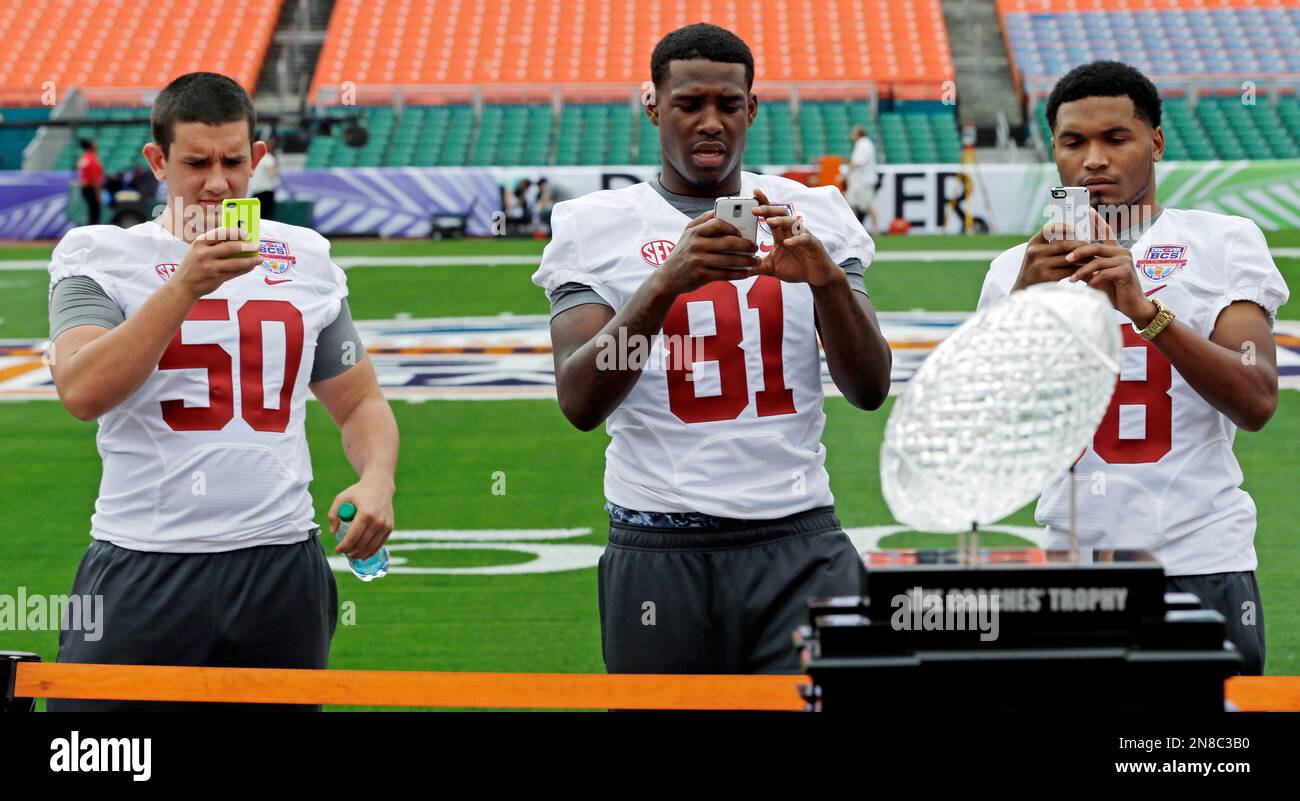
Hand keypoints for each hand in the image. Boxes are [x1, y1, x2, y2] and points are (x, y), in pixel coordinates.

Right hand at [175, 226, 262, 298]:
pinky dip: (245, 269)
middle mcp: (204, 254)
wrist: (183, 285)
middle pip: (230, 247)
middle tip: (257, 245)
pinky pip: (235, 272)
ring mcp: (210, 267)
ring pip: (236, 262)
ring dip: (250, 260)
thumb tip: (237, 239)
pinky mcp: (216, 278)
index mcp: (199, 243)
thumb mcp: (197, 250)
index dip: (235, 232)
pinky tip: (251, 266)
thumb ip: (213, 244)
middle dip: (246, 246)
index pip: (220, 233)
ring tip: (259, 258)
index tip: (246, 233)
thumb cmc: (193, 265)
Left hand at [328, 475, 395, 560]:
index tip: (337, 550)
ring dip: (361, 554)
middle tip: (343, 553)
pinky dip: (371, 551)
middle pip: (362, 543)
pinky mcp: (390, 527)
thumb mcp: (341, 498)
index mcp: (365, 513)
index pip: (353, 536)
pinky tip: (364, 555)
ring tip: (352, 556)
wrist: (380, 486)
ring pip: (371, 546)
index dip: (344, 546)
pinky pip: (380, 544)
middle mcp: (377, 520)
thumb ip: (333, 514)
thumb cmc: (358, 492)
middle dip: (351, 551)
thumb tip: (334, 532)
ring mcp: (385, 525)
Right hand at [656, 209, 760, 296]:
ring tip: (755, 261)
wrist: (667, 277)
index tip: (742, 232)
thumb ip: (703, 220)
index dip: (733, 227)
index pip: (718, 223)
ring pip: (729, 260)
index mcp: (694, 232)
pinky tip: (746, 273)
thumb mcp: (687, 233)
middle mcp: (696, 245)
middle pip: (728, 242)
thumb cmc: (682, 253)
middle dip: (745, 245)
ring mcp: (699, 261)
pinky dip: (738, 274)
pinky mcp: (702, 276)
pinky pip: (725, 274)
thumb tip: (719, 209)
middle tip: (754, 247)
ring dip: (746, 261)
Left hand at [750, 188, 839, 285]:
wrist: (817, 276)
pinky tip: (788, 242)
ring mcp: (803, 237)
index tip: (753, 193)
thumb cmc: (796, 268)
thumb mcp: (772, 268)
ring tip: (769, 221)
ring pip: (793, 223)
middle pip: (780, 214)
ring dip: (781, 221)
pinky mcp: (814, 246)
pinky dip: (797, 240)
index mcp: (781, 234)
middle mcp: (792, 231)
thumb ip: (757, 266)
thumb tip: (740, 269)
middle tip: (754, 208)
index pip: (771, 215)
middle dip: (767, 209)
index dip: (763, 203)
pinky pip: (805, 239)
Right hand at [1012, 218, 1091, 290]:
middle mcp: (1035, 252)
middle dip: (1080, 245)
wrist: (1023, 289)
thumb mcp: (1036, 253)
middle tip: (1092, 246)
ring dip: (1083, 258)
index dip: (1064, 227)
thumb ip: (1048, 243)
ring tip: (1093, 257)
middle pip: (1064, 245)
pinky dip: (1079, 269)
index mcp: (1033, 243)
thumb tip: (1073, 232)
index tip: (1077, 229)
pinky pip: (1069, 270)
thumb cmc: (1035, 268)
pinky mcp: (1047, 277)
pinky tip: (1086, 269)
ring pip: (1069, 258)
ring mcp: (1040, 265)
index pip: (1049, 228)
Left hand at [1067, 209, 1156, 326]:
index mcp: (1115, 250)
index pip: (1106, 231)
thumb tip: (1068, 260)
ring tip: (1072, 280)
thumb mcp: (1097, 276)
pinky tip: (1089, 287)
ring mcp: (1125, 261)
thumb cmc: (1114, 290)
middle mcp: (1121, 252)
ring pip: (1098, 262)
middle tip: (1065, 258)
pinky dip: (1094, 280)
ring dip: (1082, 271)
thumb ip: (1087, 266)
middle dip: (1078, 253)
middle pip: (1096, 247)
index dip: (1097, 220)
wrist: (1132, 305)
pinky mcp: (1126, 272)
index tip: (1087, 209)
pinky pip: (1105, 273)